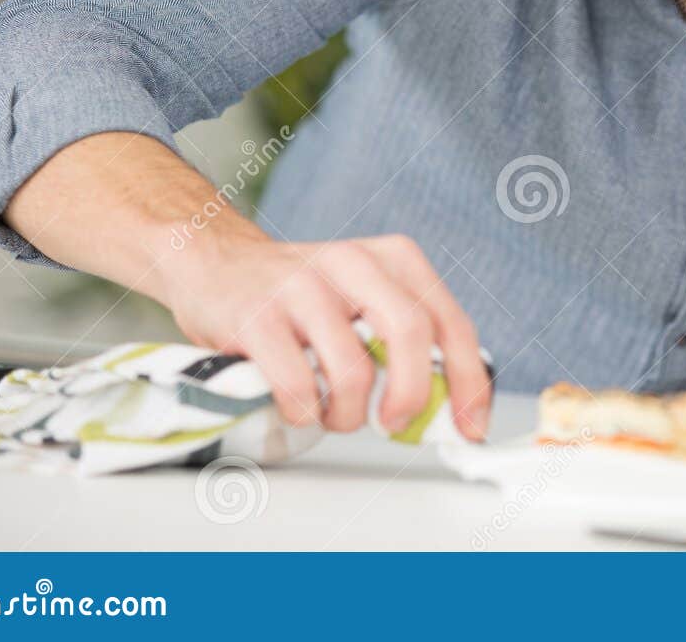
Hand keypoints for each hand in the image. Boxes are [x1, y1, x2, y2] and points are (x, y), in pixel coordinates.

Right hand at [158, 233, 490, 439]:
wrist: (214, 264)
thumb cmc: (301, 296)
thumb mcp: (364, 297)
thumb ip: (406, 338)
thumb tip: (451, 406)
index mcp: (394, 259)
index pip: (450, 322)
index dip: (469, 382)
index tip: (471, 427)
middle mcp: (353, 263)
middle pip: (410, 335)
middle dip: (412, 396)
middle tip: (394, 423)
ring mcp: (303, 287)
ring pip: (352, 374)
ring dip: (346, 415)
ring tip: (330, 413)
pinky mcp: (257, 317)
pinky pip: (298, 388)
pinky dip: (304, 413)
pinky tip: (297, 405)